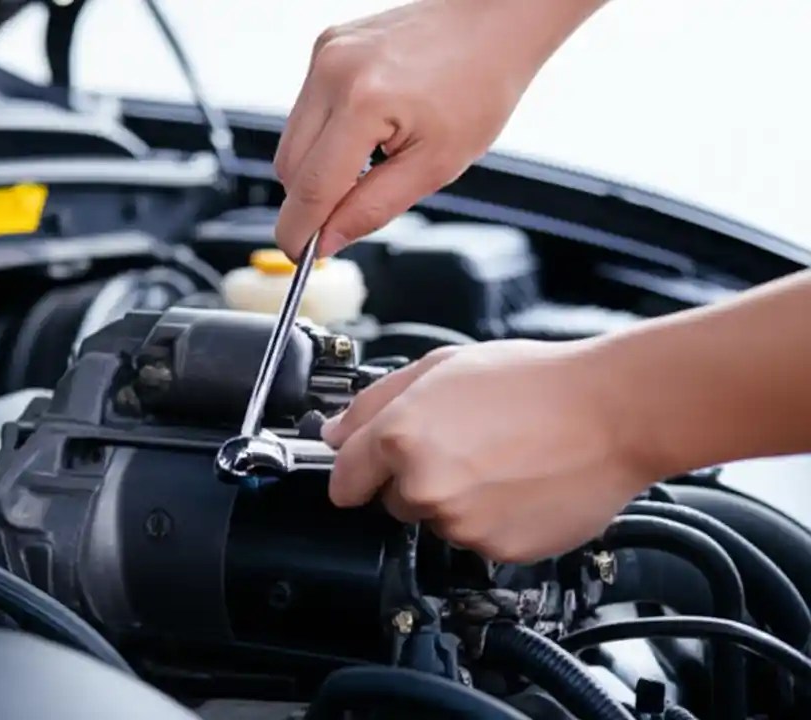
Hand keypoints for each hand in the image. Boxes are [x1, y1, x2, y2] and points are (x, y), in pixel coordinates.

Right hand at [273, 0, 606, 258]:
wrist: (495, 20)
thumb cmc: (480, 83)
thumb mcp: (436, 165)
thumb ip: (373, 208)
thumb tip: (328, 240)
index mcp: (363, 102)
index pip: (311, 188)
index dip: (301, 232)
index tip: (302, 256)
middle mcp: (333, 72)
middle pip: (289, 168)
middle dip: (312, 200)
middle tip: (347, 214)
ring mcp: (325, 55)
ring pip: (292, 142)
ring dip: (318, 168)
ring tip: (370, 162)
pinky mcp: (325, 47)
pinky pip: (306, 112)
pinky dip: (327, 135)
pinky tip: (366, 131)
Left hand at [321, 339, 655, 562]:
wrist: (612, 412)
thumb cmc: (534, 383)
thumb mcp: (440, 367)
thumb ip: (373, 403)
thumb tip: (334, 434)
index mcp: (399, 437)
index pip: (343, 482)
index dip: (358, 472)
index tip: (368, 471)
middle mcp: (423, 486)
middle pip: (391, 503)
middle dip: (414, 480)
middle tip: (462, 447)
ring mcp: (461, 524)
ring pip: (436, 522)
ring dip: (456, 501)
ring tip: (499, 461)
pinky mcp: (498, 550)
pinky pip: (477, 541)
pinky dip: (492, 521)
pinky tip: (518, 485)